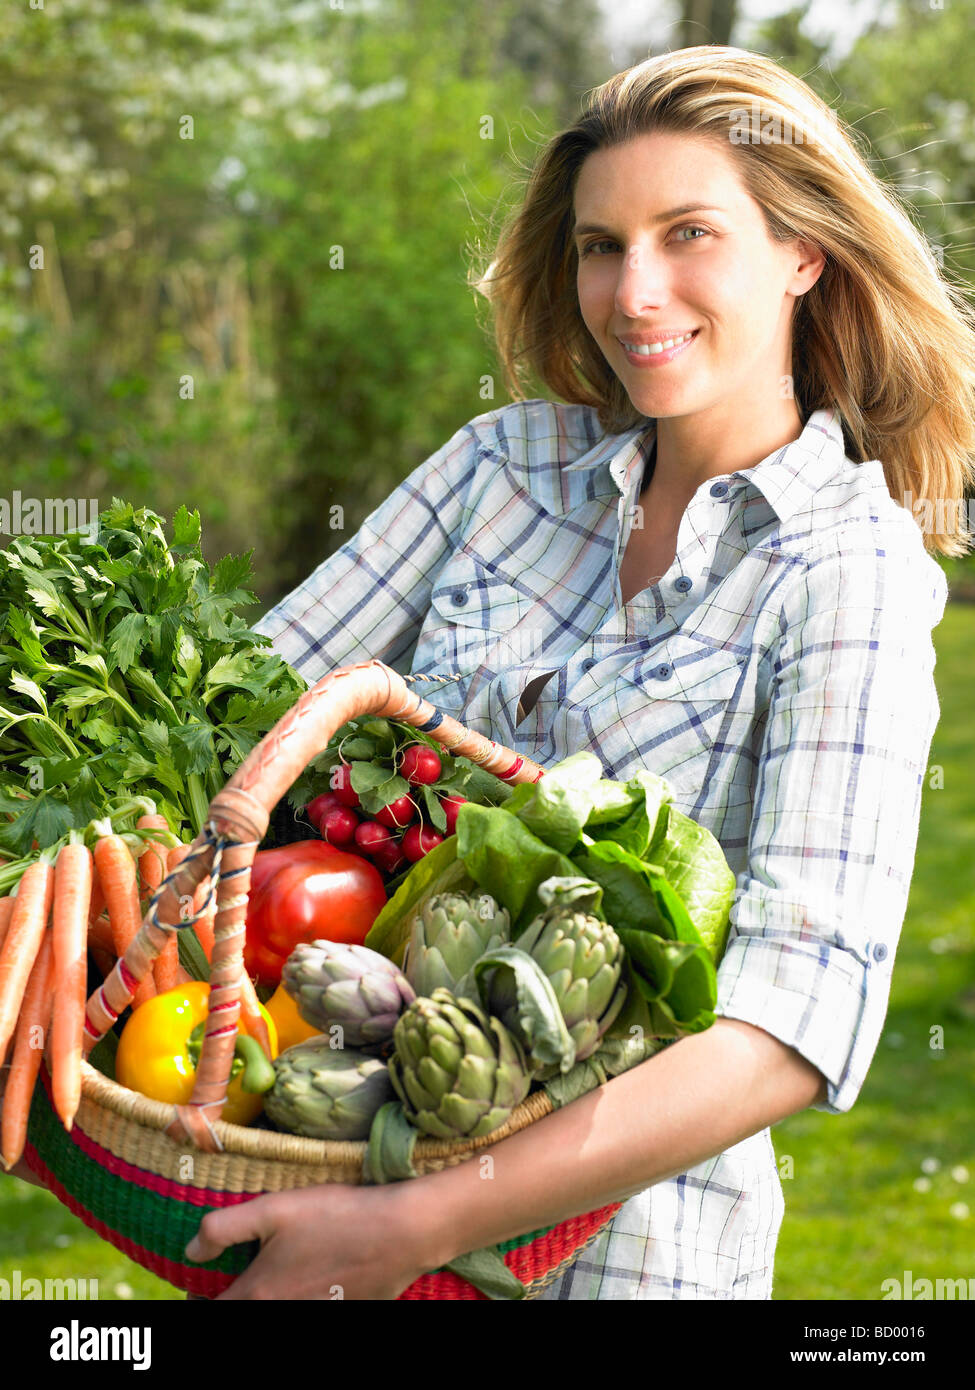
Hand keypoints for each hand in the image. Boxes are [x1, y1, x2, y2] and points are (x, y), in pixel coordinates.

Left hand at [184, 1182, 432, 1299]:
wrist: (401, 1234)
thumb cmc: (336, 1217)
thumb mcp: (275, 1208)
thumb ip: (224, 1228)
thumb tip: (191, 1250)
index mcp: (259, 1295)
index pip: (213, 1312)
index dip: (199, 1297)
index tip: (200, 1284)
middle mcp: (282, 1315)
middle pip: (245, 1314)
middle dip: (235, 1299)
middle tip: (232, 1280)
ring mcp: (313, 1317)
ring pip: (277, 1312)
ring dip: (269, 1298)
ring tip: (274, 1275)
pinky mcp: (341, 1313)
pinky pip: (308, 1307)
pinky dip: (299, 1297)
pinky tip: (311, 1274)